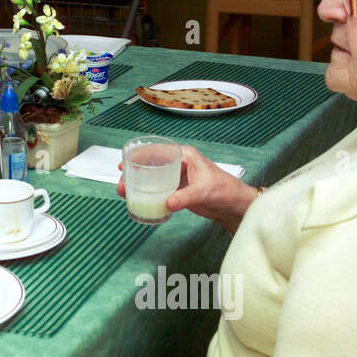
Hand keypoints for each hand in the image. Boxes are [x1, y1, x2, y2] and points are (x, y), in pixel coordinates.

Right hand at [116, 144, 256, 232]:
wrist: (234, 205)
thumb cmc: (225, 190)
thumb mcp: (204, 192)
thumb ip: (185, 197)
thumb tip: (168, 203)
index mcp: (185, 155)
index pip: (157, 151)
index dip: (139, 156)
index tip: (125, 163)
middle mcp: (179, 163)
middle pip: (150, 164)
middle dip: (134, 173)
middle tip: (122, 184)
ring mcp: (177, 177)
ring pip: (152, 177)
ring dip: (138, 184)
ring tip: (125, 193)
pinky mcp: (178, 190)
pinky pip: (158, 189)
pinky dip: (147, 193)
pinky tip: (138, 199)